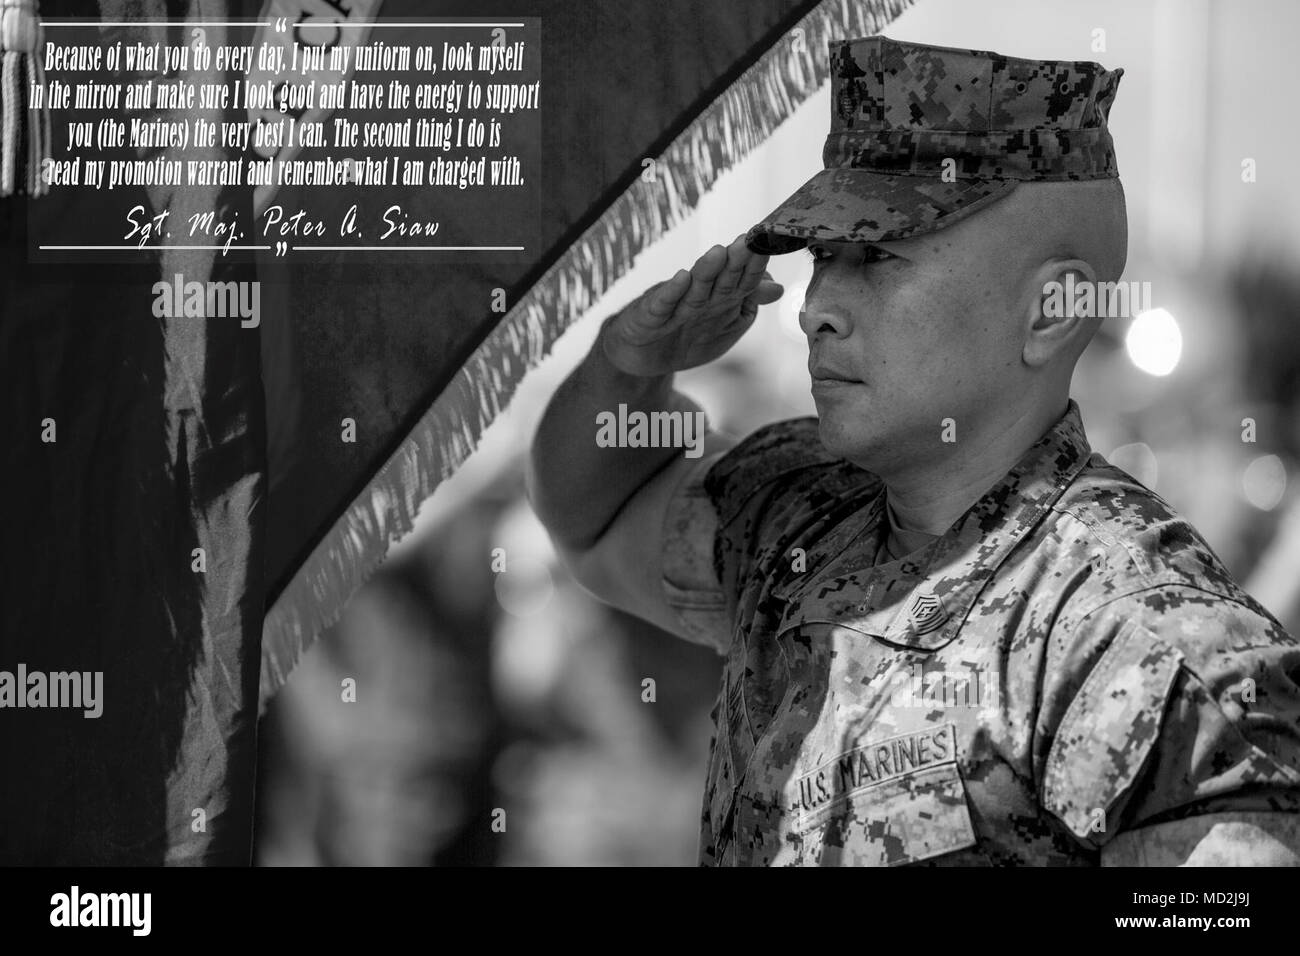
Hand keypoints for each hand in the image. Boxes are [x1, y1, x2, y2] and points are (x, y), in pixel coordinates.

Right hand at [602, 234, 783, 376]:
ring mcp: (675, 305)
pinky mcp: (650, 316)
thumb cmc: (688, 334)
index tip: (768, 246)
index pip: (743, 280)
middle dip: (734, 262)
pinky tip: (681, 278)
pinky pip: (663, 304)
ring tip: (718, 253)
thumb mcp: (724, 323)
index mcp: (721, 298)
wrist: (644, 357)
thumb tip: (778, 288)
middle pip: (721, 279)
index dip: (755, 265)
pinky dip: (671, 292)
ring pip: (694, 288)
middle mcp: (700, 296)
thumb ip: (748, 303)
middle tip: (747, 242)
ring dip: (706, 271)